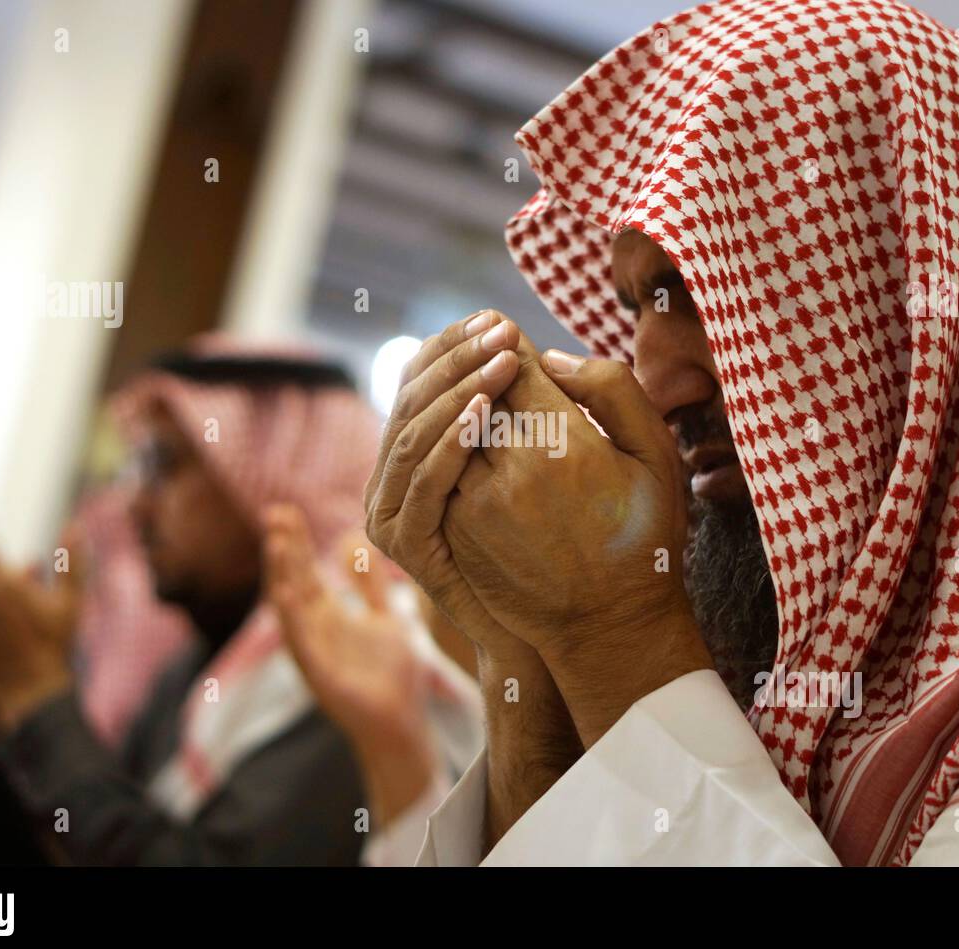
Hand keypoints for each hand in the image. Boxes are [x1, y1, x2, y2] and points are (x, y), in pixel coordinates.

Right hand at [265, 504, 436, 825]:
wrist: (402, 724)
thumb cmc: (392, 675)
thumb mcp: (385, 617)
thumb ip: (371, 585)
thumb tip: (358, 542)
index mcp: (329, 616)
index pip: (306, 571)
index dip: (296, 542)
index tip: (286, 510)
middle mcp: (316, 631)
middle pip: (294, 581)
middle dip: (285, 549)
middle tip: (276, 511)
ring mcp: (315, 653)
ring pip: (292, 609)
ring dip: (282, 576)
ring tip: (278, 541)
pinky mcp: (321, 677)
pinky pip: (302, 645)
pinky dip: (293, 619)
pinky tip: (286, 594)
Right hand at [363, 310, 531, 664]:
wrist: (563, 621)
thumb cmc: (564, 537)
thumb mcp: (537, 460)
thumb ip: (520, 408)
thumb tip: (526, 350)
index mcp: (419, 449)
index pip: (419, 381)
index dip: (451, 344)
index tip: (495, 317)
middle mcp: (396, 476)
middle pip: (411, 400)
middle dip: (456, 359)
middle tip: (501, 331)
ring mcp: (393, 510)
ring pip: (413, 434)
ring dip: (459, 391)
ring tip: (503, 362)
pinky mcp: (406, 543)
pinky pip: (425, 483)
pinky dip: (452, 442)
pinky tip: (487, 412)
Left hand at [443, 328, 711, 744]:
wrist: (608, 628)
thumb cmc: (643, 537)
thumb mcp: (656, 458)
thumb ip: (613, 392)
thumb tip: (551, 357)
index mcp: (564, 441)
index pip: (515, 366)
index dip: (508, 342)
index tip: (507, 331)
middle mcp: (511, 469)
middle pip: (474, 393)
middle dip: (475, 365)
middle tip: (480, 340)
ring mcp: (475, 503)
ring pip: (450, 430)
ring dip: (454, 404)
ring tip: (467, 384)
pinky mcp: (455, 531)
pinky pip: (440, 471)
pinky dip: (445, 446)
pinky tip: (458, 433)